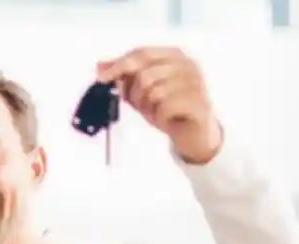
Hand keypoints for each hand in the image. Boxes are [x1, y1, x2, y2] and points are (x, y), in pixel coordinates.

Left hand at [96, 47, 222, 163]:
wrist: (193, 134)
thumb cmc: (168, 108)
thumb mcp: (142, 91)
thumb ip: (124, 77)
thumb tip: (100, 66)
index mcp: (174, 55)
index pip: (142, 53)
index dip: (120, 65)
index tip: (102, 77)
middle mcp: (188, 65)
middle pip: (146, 74)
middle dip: (135, 94)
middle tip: (139, 105)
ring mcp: (196, 83)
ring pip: (155, 92)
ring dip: (148, 107)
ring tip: (156, 112)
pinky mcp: (199, 103)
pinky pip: (166, 108)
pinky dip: (160, 117)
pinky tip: (166, 118)